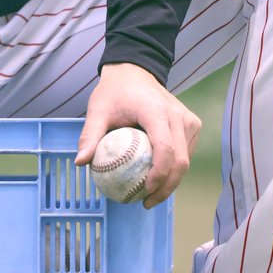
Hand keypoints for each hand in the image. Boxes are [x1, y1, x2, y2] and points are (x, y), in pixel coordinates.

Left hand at [75, 62, 200, 205]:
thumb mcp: (97, 110)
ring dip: (172, 181)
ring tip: (151, 194)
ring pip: (186, 159)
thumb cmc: (114, 92)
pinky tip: (158, 178)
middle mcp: (177, 114)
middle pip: (180, 160)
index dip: (159, 175)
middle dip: (167, 187)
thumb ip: (90, 136)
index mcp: (156, 110)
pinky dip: (174, 168)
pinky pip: (186, 152)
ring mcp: (188, 119)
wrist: (134, 71)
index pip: (165, 148)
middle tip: (147, 202)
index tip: (144, 192)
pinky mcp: (192, 123)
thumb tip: (80, 163)